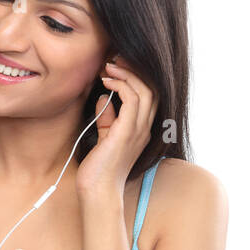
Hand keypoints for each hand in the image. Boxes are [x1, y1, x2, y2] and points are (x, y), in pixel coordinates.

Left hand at [76, 57, 158, 202]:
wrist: (98, 192)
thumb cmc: (99, 169)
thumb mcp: (105, 138)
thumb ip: (108, 118)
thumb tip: (104, 99)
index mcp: (141, 129)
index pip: (149, 94)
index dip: (136, 76)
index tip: (117, 65)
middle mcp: (145, 127)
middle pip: (152, 87)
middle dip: (135, 68)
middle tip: (115, 57)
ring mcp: (138, 130)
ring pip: (144, 90)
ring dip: (126, 73)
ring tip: (109, 65)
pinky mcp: (127, 132)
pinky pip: (132, 99)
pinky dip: (120, 85)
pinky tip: (106, 81)